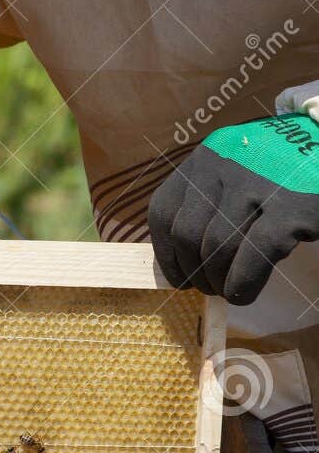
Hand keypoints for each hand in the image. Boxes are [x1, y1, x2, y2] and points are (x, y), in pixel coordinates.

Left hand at [148, 113, 318, 304]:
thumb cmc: (278, 168)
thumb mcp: (233, 169)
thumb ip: (207, 201)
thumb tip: (183, 260)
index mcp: (202, 158)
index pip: (163, 212)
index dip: (165, 253)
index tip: (178, 276)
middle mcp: (221, 167)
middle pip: (187, 235)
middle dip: (194, 272)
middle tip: (208, 287)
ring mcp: (255, 185)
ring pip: (217, 248)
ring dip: (219, 282)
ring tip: (227, 290)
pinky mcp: (289, 206)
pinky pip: (253, 255)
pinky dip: (243, 283)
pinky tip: (243, 293)